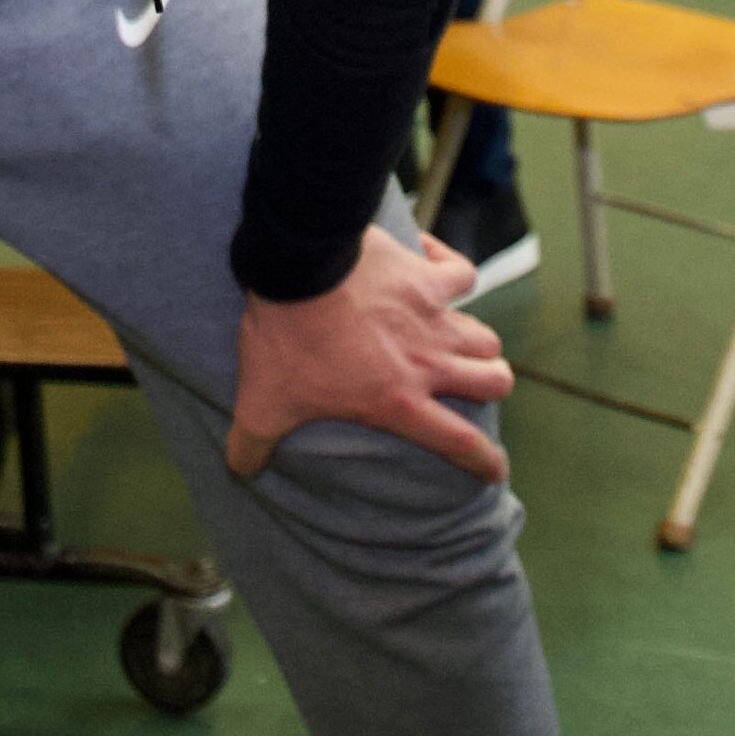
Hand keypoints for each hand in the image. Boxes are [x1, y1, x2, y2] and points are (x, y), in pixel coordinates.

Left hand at [225, 224, 514, 479]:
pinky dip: (449, 267)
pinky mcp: (425, 276)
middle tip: (473, 386)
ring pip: (484, 336)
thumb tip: (239, 468)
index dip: (484, 461)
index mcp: (399, 402)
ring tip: (462, 342)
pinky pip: (460, 272)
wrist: (297, 272)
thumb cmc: (287, 341)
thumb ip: (254, 441)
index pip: (459, 442)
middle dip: (490, 387)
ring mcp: (432, 316)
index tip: (495, 471)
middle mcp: (428, 362)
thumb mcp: (263, 403)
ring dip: (478, 342)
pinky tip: (432, 264)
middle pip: (494, 381)